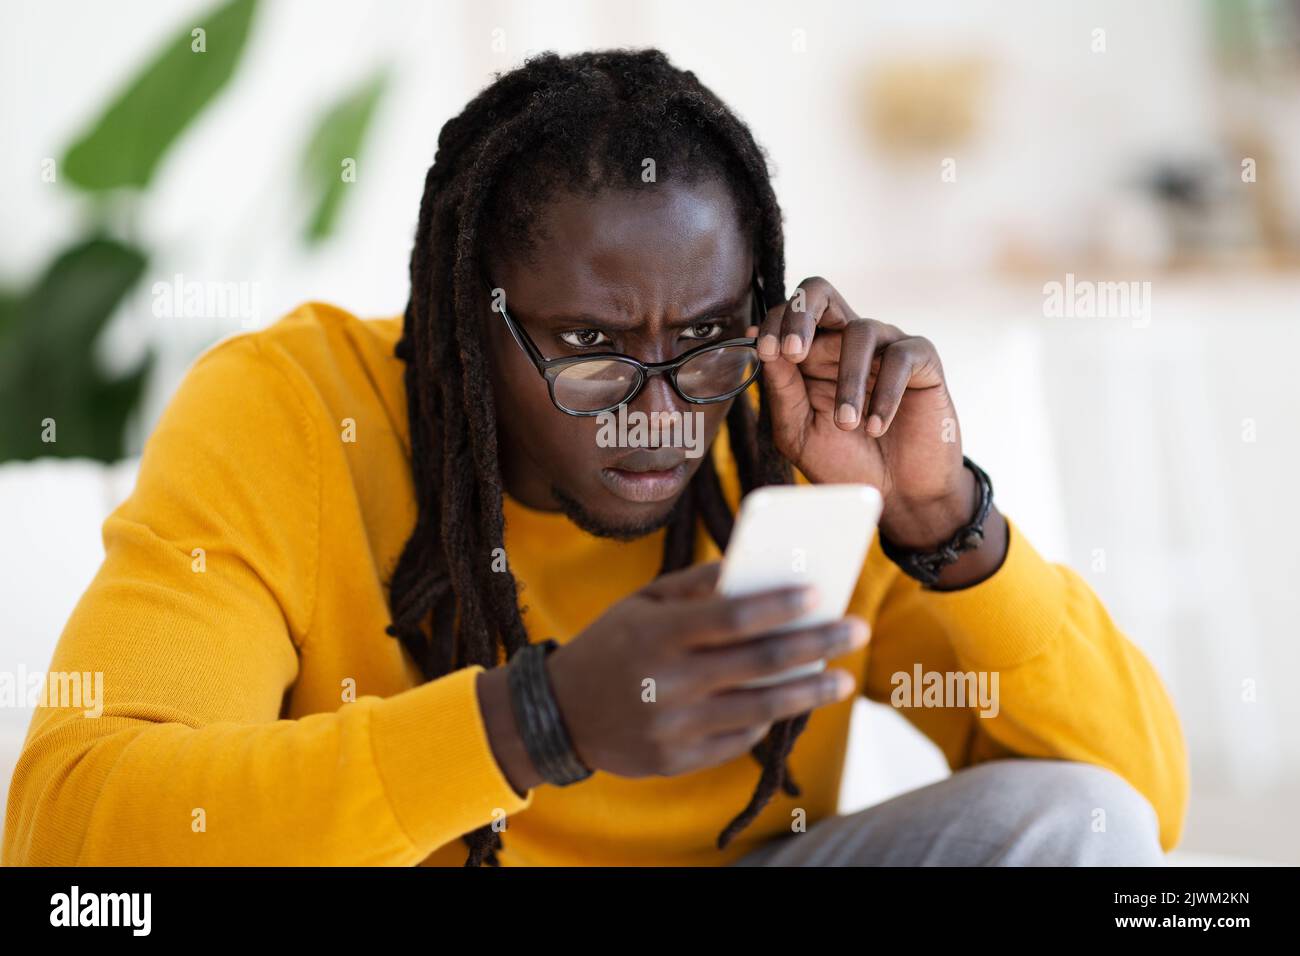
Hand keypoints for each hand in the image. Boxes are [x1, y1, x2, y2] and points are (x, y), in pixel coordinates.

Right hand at [540, 561, 867, 781]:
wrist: (557, 714)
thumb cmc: (611, 644)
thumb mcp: (642, 602)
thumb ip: (697, 584)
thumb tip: (757, 568)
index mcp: (658, 633)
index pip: (733, 615)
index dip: (781, 604)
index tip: (822, 593)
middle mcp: (668, 681)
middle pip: (761, 661)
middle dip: (818, 643)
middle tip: (857, 630)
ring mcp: (673, 725)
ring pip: (761, 707)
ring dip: (810, 691)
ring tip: (842, 679)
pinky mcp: (676, 760)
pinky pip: (739, 737)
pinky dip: (767, 717)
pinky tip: (787, 701)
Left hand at [753, 276, 981, 550]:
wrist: (897, 495)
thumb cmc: (845, 461)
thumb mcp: (799, 431)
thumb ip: (782, 390)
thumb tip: (761, 345)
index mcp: (811, 355)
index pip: (788, 315)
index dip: (775, 324)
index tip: (767, 352)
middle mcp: (846, 343)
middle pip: (820, 292)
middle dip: (802, 314)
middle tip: (793, 352)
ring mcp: (885, 348)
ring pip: (860, 331)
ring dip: (848, 381)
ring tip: (846, 423)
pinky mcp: (922, 361)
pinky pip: (900, 357)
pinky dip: (885, 394)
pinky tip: (875, 426)